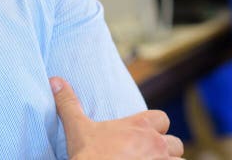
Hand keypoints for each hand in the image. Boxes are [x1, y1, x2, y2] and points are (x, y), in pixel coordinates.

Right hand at [50, 77, 183, 159]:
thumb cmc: (89, 155)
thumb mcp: (77, 128)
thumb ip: (68, 103)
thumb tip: (55, 80)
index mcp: (139, 127)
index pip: (162, 119)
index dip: (155, 128)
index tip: (144, 136)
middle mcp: (156, 144)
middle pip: (176, 143)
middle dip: (166, 150)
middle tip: (150, 157)